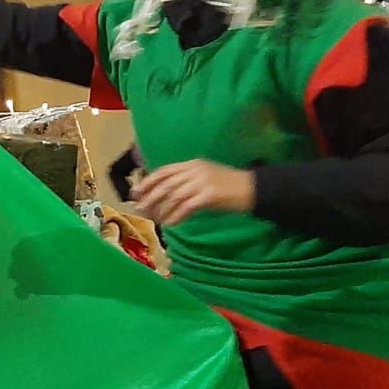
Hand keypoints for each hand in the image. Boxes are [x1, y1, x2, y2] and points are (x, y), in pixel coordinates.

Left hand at [131, 160, 255, 226]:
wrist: (253, 189)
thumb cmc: (228, 186)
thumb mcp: (205, 177)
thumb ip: (186, 181)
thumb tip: (165, 195)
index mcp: (192, 164)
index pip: (164, 171)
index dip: (148, 181)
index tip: (136, 192)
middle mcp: (195, 170)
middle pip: (166, 184)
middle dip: (150, 197)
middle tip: (140, 208)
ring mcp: (202, 182)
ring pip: (174, 196)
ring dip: (162, 209)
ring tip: (155, 219)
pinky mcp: (209, 195)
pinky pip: (187, 207)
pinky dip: (176, 216)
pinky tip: (171, 223)